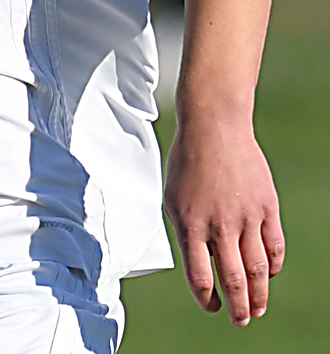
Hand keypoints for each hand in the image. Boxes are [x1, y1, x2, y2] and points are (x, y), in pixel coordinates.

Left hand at [165, 117, 283, 325]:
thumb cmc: (188, 163)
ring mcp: (246, 217)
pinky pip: (274, 247)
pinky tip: (268, 275)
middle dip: (237, 307)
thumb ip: (188, 232)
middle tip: (240, 321)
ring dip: (259, 295)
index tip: (211, 307)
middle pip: (233, 280)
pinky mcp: (267, 208)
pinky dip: (273, 266)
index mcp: (190, 224)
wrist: (213, 127)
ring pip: (258, 270)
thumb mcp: (173, 198)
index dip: (206, 299)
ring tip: (256, 309)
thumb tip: (204, 264)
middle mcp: (219, 225)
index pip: (200, 276)